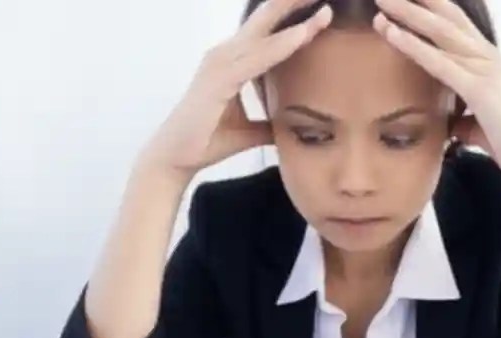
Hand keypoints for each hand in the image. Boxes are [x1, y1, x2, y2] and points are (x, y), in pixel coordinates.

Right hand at [140, 0, 331, 177]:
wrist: (176, 158)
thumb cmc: (207, 140)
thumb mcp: (248, 131)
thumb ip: (269, 123)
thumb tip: (290, 128)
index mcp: (232, 61)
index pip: (268, 31)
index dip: (294, 16)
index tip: (322, 8)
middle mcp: (225, 54)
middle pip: (265, 20)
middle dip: (293, 3)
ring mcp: (220, 64)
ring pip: (265, 35)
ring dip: (296, 19)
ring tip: (324, 9)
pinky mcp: (220, 80)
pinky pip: (257, 58)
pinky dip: (281, 46)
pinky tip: (303, 35)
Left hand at [372, 0, 500, 183]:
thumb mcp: (479, 118)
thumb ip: (463, 113)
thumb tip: (451, 123)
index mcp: (485, 57)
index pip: (454, 21)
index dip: (430, 4)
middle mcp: (485, 55)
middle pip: (445, 16)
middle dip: (415, 0)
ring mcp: (483, 68)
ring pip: (440, 32)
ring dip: (408, 14)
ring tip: (381, 0)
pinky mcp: (479, 88)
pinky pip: (439, 62)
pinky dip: (413, 45)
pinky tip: (391, 33)